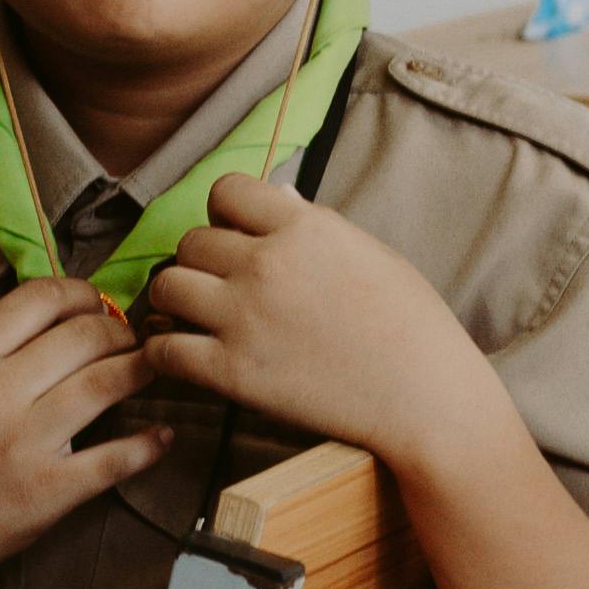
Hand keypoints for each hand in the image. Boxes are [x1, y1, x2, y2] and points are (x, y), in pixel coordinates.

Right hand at [0, 274, 165, 588]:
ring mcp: (25, 444)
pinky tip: (161, 436)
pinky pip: (117, 458)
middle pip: (86, 334)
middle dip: (119, 331)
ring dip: (142, 370)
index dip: (83, 294)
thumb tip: (52, 327)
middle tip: (128, 341)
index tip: (95, 306)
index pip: (41, 298)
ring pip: (110, 382)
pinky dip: (149, 444)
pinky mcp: (48, 493)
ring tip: (149, 371)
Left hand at [137, 177, 504, 468]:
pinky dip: (163, 352)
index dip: (224, 214)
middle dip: (202, 262)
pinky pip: (163, 349)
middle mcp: (265, 263)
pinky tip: (183, 357)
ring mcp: (243, 317)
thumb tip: (278, 196)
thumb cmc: (412, 327)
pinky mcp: (231, 371)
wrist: (425, 397)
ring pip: (166, 287)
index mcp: (303, 227)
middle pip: (191, 242)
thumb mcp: (370, 254)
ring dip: (176, 301)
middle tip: (220, 287)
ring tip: (195, 318)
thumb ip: (315, 225)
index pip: (226, 190)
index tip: (235, 237)